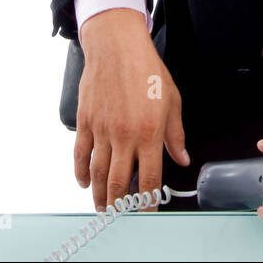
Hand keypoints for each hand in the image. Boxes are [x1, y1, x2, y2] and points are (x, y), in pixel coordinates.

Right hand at [73, 8, 190, 212]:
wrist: (117, 47)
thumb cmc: (146, 69)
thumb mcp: (172, 101)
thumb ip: (176, 134)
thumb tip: (182, 158)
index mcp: (150, 133)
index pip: (150, 178)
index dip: (149, 201)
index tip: (148, 212)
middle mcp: (125, 136)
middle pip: (120, 183)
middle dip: (121, 205)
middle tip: (121, 214)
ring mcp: (102, 130)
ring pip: (98, 173)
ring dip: (100, 195)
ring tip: (103, 206)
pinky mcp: (86, 122)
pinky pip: (80, 154)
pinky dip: (81, 172)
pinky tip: (84, 182)